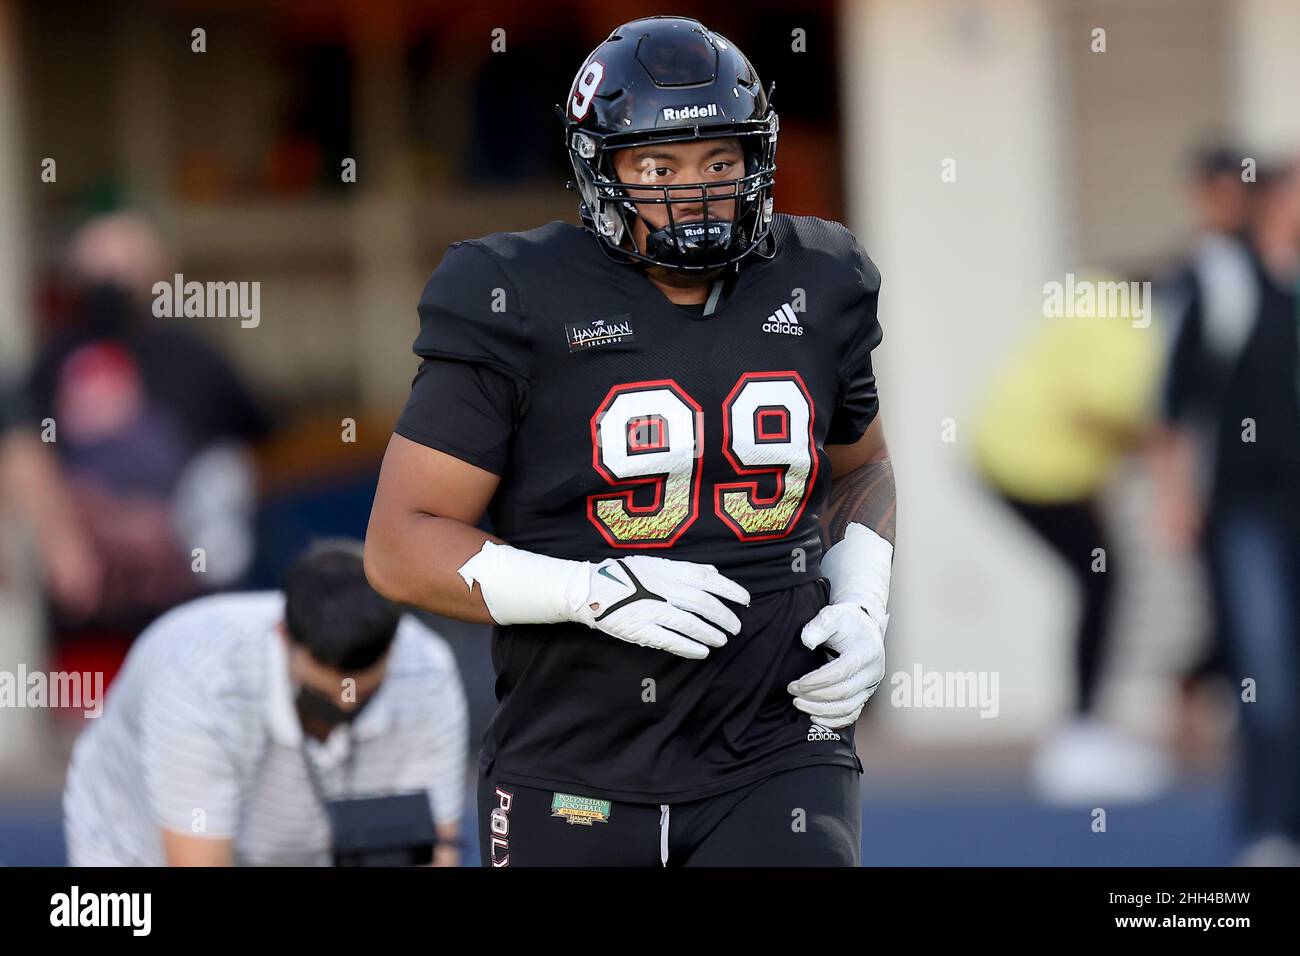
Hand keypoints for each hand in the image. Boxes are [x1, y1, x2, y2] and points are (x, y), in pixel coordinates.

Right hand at [572, 555, 750, 659]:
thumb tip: (712, 572)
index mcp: (669, 570)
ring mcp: (653, 610)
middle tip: (735, 627)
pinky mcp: (642, 629)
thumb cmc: (625, 575)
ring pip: (691, 624)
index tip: (745, 600)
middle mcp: (664, 589)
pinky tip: (702, 652)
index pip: (708, 579)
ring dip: (711, 633)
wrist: (591, 589)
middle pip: (704, 604)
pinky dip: (690, 647)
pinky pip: (671, 640)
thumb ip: (685, 568)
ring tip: (722, 640)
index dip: (730, 589)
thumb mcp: (656, 563)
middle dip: (724, 617)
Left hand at [788, 603, 885, 727]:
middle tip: (792, 691)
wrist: (863, 628)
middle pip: (844, 693)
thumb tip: (807, 641)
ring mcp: (870, 685)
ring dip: (820, 710)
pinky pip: (851, 715)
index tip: (797, 683)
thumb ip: (819, 625)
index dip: (817, 681)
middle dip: (815, 696)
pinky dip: (833, 721)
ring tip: (798, 703)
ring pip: (847, 708)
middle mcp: (873, 671)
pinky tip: (813, 717)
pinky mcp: (865, 695)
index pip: (841, 672)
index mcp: (866, 651)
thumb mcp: (833, 615)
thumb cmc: (846, 621)